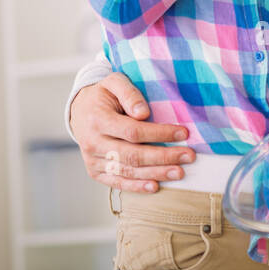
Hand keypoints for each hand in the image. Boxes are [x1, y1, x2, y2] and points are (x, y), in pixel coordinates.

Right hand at [69, 72, 192, 191]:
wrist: (80, 111)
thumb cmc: (103, 95)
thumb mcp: (114, 82)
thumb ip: (129, 93)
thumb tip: (143, 113)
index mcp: (97, 120)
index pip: (133, 131)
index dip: (160, 133)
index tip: (183, 133)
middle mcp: (93, 143)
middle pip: (132, 155)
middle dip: (163, 157)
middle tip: (189, 156)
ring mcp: (93, 160)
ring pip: (127, 171)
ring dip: (156, 173)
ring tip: (179, 172)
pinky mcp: (95, 172)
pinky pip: (117, 183)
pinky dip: (137, 187)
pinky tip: (155, 186)